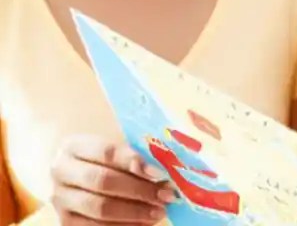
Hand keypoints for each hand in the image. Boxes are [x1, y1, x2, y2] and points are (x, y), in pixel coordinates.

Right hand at [49, 135, 176, 224]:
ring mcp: (60, 199)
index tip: (160, 171)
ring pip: (99, 208)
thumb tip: (164, 172)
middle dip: (140, 190)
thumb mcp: (115, 151)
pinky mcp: (65, 222)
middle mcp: (61, 171)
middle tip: (166, 195)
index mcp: (74, 146)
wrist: (75, 178)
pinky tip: (145, 223)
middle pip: (103, 181)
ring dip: (135, 212)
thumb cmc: (104, 160)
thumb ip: (135, 157)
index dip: (134, 161)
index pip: (107, 151)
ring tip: (160, 211)